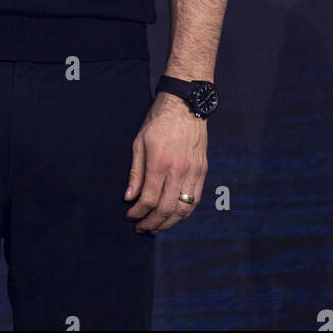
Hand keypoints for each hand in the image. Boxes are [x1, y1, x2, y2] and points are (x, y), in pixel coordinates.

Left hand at [124, 92, 207, 233]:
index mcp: (160, 162)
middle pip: (167, 209)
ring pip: (184, 209)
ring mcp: (193, 172)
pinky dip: (184, 213)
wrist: (185, 104)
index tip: (130, 216)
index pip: (148, 199)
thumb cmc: (158, 121)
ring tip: (156, 227)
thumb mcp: (139, 142)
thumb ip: (135, 172)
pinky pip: (195, 200)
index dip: (138, 213)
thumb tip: (129, 197)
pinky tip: (174, 216)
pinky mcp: (202, 171)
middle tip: (141, 228)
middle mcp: (179, 170)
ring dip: (169, 223)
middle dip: (152, 223)